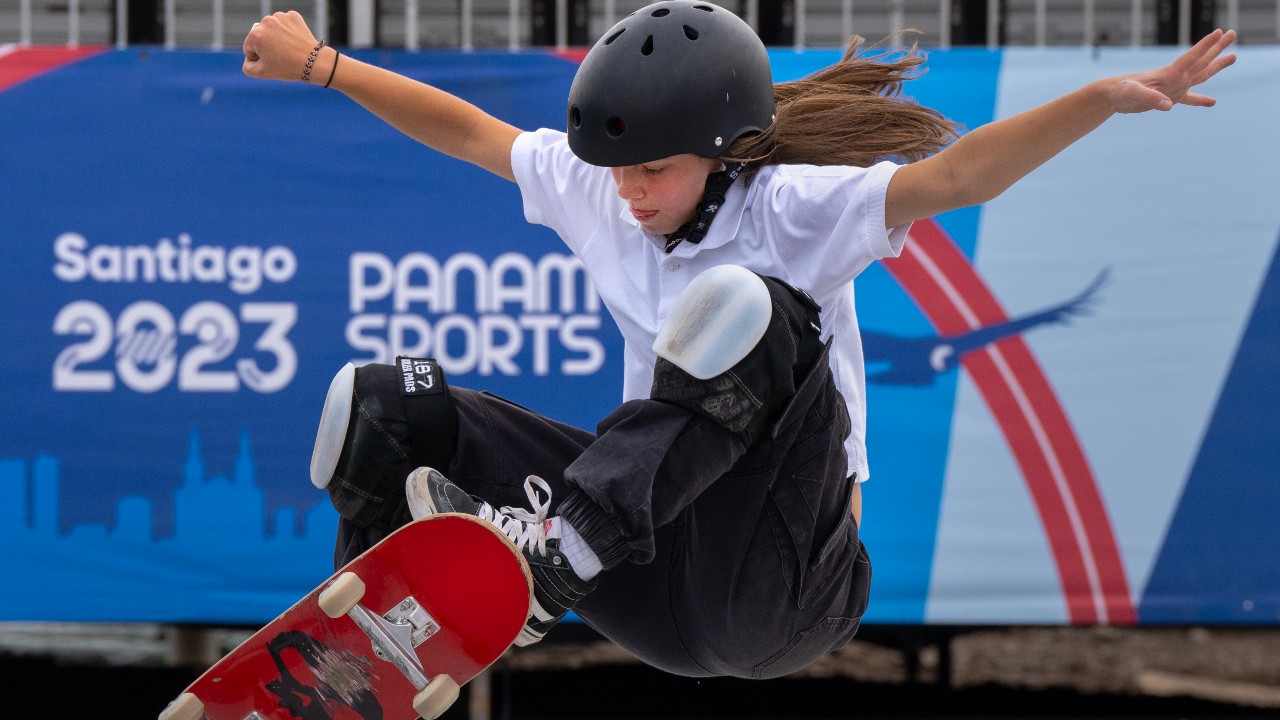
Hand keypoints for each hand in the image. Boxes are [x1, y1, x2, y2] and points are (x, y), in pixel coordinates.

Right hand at [243, 11, 324, 81]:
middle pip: (260, 36)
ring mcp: (280, 17)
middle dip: (267, 46)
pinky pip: (285, 24)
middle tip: (280, 56)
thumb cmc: (287, 68)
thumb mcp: (262, 73)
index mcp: (255, 35)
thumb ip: (247, 67)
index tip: (271, 62)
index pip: (249, 47)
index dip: (258, 58)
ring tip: (287, 48)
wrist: (314, 62)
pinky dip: (288, 31)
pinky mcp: (293, 16)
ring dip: (276, 37)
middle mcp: (266, 21)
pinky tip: (294, 40)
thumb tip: (248, 59)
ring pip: (272, 29)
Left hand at [1103, 29, 1236, 112]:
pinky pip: (1189, 99)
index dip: (1205, 46)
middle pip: (1201, 60)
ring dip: (1216, 66)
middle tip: (1233, 33)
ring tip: (1233, 56)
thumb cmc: (1120, 91)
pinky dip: (1200, 100)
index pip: (1191, 57)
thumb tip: (1169, 106)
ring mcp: (1173, 87)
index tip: (1220, 32)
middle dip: (1217, 48)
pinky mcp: (1169, 98)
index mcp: (1168, 74)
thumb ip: (1151, 98)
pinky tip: (1212, 102)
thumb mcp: (1133, 94)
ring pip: (1200, 74)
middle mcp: (1175, 78)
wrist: (1112, 97)